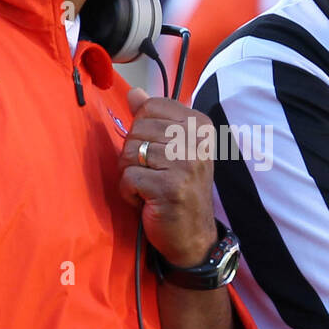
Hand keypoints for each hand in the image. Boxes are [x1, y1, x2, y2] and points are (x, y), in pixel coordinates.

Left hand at [117, 87, 217, 266]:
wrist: (194, 235)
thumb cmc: (180, 188)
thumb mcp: (172, 149)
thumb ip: (154, 119)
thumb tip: (134, 92)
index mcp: (201, 125)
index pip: (151, 107)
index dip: (142, 130)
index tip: (158, 152)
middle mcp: (197, 141)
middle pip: (137, 129)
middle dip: (133, 154)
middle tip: (151, 174)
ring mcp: (185, 164)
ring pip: (129, 152)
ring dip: (130, 175)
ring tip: (149, 187)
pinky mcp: (169, 187)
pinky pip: (128, 177)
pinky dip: (128, 192)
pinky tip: (146, 200)